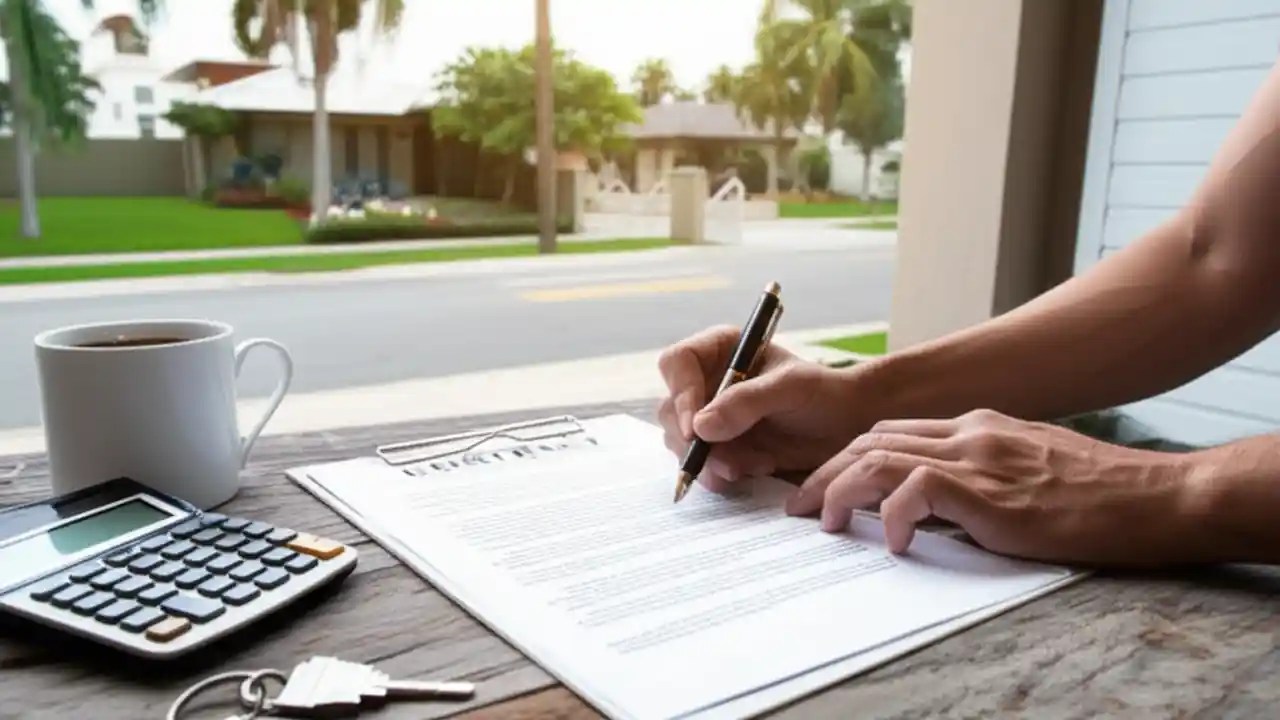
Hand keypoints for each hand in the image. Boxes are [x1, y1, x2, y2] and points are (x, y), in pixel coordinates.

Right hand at [656, 325, 864, 492]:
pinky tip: (754, 470)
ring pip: (681, 441)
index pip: (677, 364)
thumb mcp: (791, 389)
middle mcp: (706, 380)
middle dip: (695, 442)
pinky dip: (721, 473)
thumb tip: (700, 427)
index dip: (681, 395)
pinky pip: (700, 463)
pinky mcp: (717, 446)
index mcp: (719, 349)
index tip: (696, 430)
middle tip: (727, 464)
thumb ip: (747, 402)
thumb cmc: (823, 394)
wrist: (844, 428)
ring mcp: (708, 415)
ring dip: (710, 461)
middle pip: (671, 409)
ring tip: (752, 466)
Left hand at [785, 408, 1197, 566]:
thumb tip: (933, 507)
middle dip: (826, 472)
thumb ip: (978, 477)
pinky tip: (889, 543)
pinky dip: (889, 513)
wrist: (1151, 496)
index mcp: (976, 426)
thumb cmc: (1097, 492)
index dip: (847, 458)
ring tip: (822, 523)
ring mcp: (977, 457)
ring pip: (877, 457)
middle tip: (800, 507)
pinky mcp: (989, 491)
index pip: (890, 432)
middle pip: (870, 440)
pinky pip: (913, 489)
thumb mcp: (1026, 470)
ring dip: (838, 489)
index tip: (823, 488)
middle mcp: (969, 433)